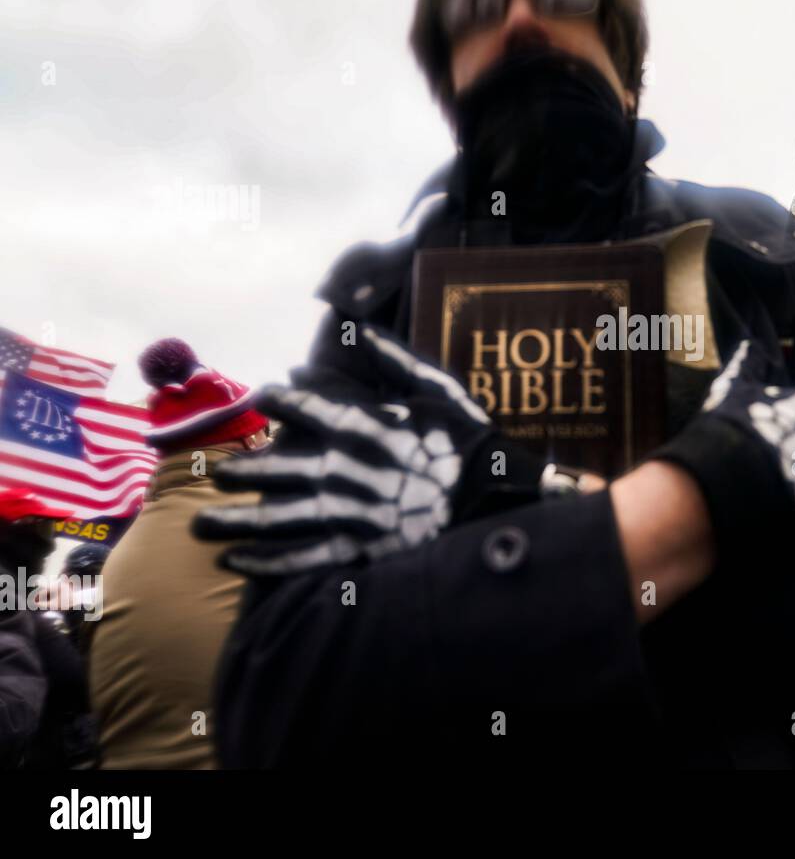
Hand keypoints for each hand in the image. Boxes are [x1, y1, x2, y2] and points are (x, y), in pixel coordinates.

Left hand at [193, 326, 492, 574]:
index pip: (309, 408)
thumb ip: (395, 359)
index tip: (259, 396)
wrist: (499, 498)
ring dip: (237, 520)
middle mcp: (351, 469)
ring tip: (200, 523)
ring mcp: (354, 512)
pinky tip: (236, 559)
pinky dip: (269, 561)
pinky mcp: (363, 548)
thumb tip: (358, 328)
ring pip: (282, 517)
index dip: (280, 400)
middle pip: (281, 468)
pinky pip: (306, 557)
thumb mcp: (441, 389)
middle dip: (243, 470)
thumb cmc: (469, 440)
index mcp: (368, 427)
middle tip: (213, 473)